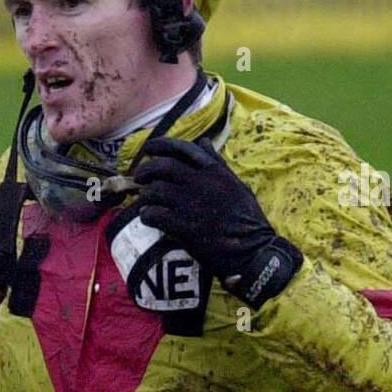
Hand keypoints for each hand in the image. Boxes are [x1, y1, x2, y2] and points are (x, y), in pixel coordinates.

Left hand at [129, 137, 302, 308]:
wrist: (252, 249)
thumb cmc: (247, 218)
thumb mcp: (236, 184)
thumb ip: (217, 163)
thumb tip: (203, 141)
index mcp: (214, 171)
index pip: (182, 148)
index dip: (161, 145)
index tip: (149, 148)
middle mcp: (200, 183)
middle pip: (162, 167)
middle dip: (146, 170)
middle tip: (139, 177)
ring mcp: (191, 204)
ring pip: (155, 190)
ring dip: (145, 195)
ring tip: (145, 202)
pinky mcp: (184, 226)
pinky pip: (154, 215)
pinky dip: (146, 215)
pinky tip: (148, 218)